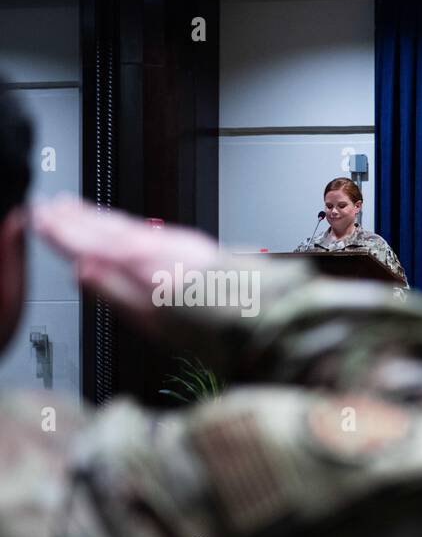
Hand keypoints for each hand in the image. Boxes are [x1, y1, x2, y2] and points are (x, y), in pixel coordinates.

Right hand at [33, 195, 221, 329]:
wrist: (267, 317)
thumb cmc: (215, 329)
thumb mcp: (155, 321)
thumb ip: (116, 294)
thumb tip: (83, 272)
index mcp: (146, 266)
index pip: (93, 243)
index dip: (64, 233)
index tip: (40, 220)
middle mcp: (162, 248)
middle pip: (109, 229)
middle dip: (77, 219)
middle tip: (48, 207)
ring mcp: (180, 245)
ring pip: (129, 226)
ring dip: (98, 216)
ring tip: (73, 208)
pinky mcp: (196, 248)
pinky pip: (148, 229)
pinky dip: (126, 223)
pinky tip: (121, 226)